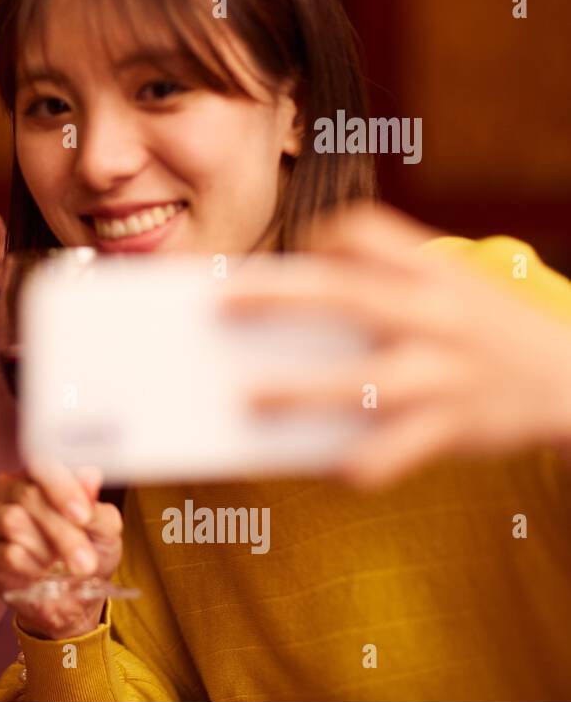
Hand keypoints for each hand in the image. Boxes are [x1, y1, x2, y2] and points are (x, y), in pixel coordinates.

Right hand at [0, 464, 123, 640]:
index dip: (62, 488)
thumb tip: (90, 476)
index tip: (83, 516)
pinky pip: (7, 553)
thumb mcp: (105, 532)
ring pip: (12, 520)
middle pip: (27, 495)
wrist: (74, 598)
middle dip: (62, 532)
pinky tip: (43, 574)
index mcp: (41, 476)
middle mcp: (12, 490)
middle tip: (86, 561)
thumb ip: (97, 506)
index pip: (41, 465)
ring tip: (63, 567)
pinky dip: (33, 567)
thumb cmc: (89, 553)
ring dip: (47, 550)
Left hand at [225, 203, 570, 487]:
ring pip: (369, 382)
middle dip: (280, 298)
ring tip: (245, 399)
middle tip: (220, 305)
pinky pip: (402, 448)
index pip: (369, 232)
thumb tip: (279, 319)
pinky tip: (328, 468)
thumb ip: (382, 289)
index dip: (325, 235)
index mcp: (432, 272)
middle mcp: (437, 314)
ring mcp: (447, 371)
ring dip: (303, 390)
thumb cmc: (480, 332)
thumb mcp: (449, 288)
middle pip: (348, 296)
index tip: (288, 247)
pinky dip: (365, 461)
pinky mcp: (456, 425)